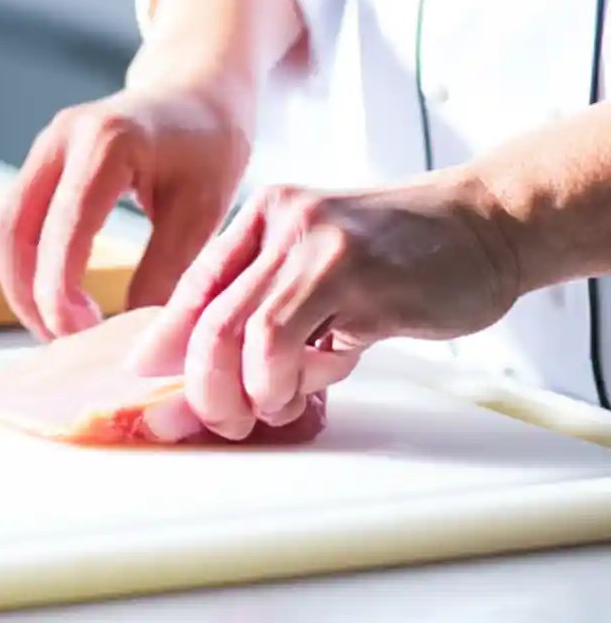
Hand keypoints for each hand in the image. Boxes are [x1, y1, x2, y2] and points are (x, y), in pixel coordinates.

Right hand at [0, 71, 252, 341]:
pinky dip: (28, 265)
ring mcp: (43, 147)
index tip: (83, 336)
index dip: (60, 294)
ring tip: (60, 327)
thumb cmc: (209, 145)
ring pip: (6, 230)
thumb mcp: (203, 210)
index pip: (61, 231)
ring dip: (21, 285)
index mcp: (105, 142)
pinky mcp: (41, 162)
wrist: (198, 89)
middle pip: (13, 231)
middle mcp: (61, 139)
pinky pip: (16, 222)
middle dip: (29, 296)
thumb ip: (167, 270)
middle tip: (65, 341)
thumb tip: (132, 334)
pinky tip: (58, 297)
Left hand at [126, 172, 520, 439]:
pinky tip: (314, 381)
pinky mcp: (356, 274)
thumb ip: (270, 309)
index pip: (193, 287)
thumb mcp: (321, 273)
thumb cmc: (405, 258)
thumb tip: (209, 376)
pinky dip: (289, 380)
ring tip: (272, 406)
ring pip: (240, 336)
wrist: (490, 223)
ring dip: (247, 394)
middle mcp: (280, 222)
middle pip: (207, 320)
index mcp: (262, 217)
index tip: (148, 384)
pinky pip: (290, 342)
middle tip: (219, 420)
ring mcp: (317, 245)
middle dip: (202, 389)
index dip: (165, 344)